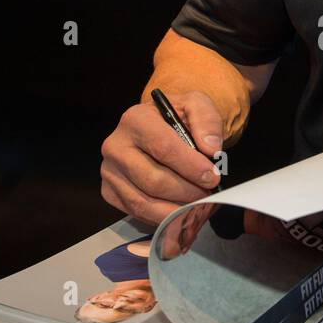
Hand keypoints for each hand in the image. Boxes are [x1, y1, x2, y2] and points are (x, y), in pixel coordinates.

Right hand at [101, 91, 224, 228]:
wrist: (160, 128)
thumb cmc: (178, 119)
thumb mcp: (197, 106)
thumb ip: (207, 121)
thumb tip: (210, 148)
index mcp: (135, 120)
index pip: (164, 148)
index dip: (191, 167)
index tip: (213, 177)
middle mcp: (115, 146)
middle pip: (154, 180)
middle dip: (187, 192)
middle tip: (208, 193)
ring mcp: (110, 171)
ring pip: (145, 202)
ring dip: (177, 209)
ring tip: (198, 205)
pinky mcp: (109, 191)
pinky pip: (137, 212)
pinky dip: (162, 217)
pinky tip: (181, 211)